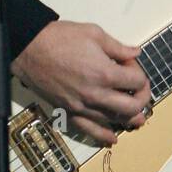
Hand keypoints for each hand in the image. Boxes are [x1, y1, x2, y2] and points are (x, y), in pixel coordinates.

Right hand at [12, 19, 150, 144]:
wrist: (29, 48)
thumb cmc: (58, 38)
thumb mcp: (94, 34)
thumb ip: (118, 47)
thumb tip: (135, 52)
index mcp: (104, 73)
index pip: (136, 82)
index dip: (139, 72)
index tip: (130, 64)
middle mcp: (95, 94)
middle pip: (131, 107)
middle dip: (142, 99)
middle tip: (139, 90)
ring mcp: (82, 106)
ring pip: (114, 121)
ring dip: (128, 118)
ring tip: (136, 116)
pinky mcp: (69, 112)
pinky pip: (89, 131)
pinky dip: (103, 136)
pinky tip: (112, 138)